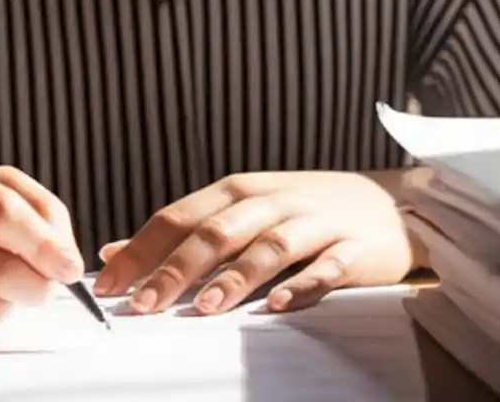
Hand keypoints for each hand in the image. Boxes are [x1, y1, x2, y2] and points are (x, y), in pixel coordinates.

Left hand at [93, 172, 415, 314]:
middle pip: (216, 232)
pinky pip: (326, 269)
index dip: (140, 250)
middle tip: (144, 304)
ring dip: (234, 277)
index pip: (178, 217)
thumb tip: (111, 253)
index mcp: (236, 192)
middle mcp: (271, 202)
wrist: (391, 202)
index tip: (108, 285)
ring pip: (268, 247)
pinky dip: (302, 285)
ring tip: (203, 307)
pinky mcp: (353, 249)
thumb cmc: (301, 212)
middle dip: (176, 269)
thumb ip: (180, 233)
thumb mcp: (239, 212)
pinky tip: (279, 305)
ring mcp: (314, 224)